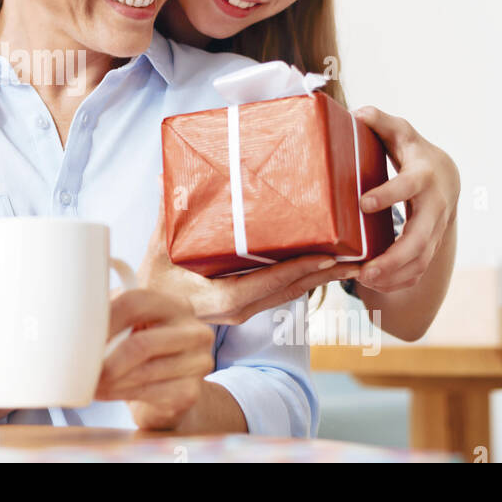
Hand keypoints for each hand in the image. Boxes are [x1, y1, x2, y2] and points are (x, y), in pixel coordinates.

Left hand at [95, 288, 214, 430]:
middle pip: (141, 343)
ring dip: (108, 380)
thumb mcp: (132, 324)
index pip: (136, 303)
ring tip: (89, 381)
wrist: (173, 389)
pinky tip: (103, 392)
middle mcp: (193, 330)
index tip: (81, 335)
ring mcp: (197, 362)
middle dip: (106, 360)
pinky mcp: (190, 392)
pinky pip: (147, 393)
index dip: (105, 320)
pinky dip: (117, 394)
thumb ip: (112, 314)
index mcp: (175, 304)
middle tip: (81, 367)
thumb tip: (73, 317)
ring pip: (142, 372)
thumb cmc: (144, 350)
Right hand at [138, 203, 360, 325]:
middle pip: (291, 290)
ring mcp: (244, 312)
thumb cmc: (149, 290)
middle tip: (358, 256)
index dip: (301, 269)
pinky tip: (321, 265)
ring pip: (289, 294)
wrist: (143, 324)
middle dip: (325, 274)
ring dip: (320, 277)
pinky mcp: (245, 308)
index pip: (271, 283)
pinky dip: (302, 279)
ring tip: (352, 260)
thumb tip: (165, 176)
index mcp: (223, 299)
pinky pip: (280, 293)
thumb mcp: (157, 252)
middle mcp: (239, 310)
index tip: (329, 256)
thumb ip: (166, 216)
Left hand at [351, 106, 460, 292]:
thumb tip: (360, 112)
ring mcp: (436, 229)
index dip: (388, 194)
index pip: (408, 185)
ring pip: (422, 260)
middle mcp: (434, 206)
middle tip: (366, 269)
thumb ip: (380, 121)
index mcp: (423, 176)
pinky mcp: (431, 245)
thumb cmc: (413, 151)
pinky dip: (400, 281)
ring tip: (366, 281)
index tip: (362, 204)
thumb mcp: (399, 132)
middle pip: (421, 237)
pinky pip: (419, 269)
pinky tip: (375, 286)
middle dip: (395, 256)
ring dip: (395, 275)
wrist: (445, 174)